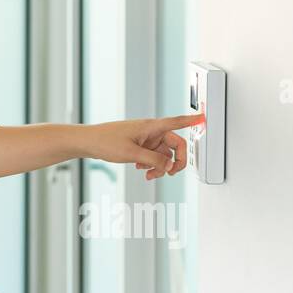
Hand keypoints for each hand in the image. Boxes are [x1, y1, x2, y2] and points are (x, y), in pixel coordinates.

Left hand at [82, 113, 205, 179]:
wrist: (88, 142)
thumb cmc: (105, 141)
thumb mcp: (132, 154)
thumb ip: (154, 161)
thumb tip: (170, 166)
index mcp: (151, 126)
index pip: (177, 122)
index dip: (192, 120)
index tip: (205, 118)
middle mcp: (150, 131)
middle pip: (174, 145)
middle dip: (175, 161)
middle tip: (171, 173)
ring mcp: (145, 138)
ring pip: (163, 154)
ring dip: (160, 166)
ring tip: (148, 175)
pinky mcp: (139, 144)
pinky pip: (153, 156)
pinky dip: (151, 164)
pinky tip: (141, 169)